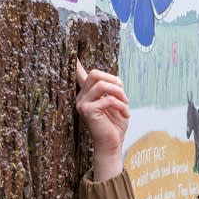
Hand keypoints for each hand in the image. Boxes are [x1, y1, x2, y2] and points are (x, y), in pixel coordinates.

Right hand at [75, 59, 129, 179]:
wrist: (113, 144)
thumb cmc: (115, 125)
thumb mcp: (116, 104)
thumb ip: (112, 91)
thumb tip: (114, 80)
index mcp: (87, 94)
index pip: (79, 74)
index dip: (76, 63)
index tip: (73, 54)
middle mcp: (81, 98)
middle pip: (95, 74)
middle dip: (114, 80)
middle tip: (124, 95)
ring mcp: (82, 104)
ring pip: (103, 85)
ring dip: (120, 93)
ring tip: (126, 104)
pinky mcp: (87, 111)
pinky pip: (108, 99)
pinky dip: (121, 105)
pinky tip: (125, 114)